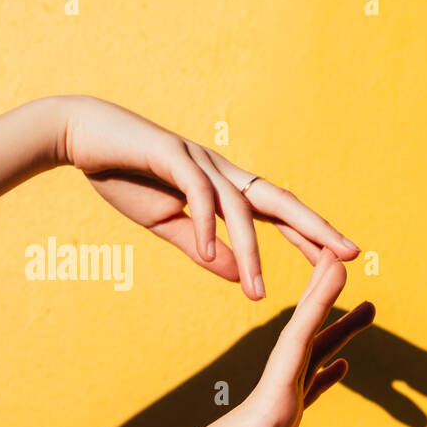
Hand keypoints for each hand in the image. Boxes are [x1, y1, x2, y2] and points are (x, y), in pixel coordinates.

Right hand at [54, 95, 357, 299]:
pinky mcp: (171, 153)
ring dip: (251, 252)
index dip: (309, 236)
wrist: (77, 134)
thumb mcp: (167, 225)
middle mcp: (222, 171)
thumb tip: (237, 275)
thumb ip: (202, 250)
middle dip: (315, 228)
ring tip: (257, 291)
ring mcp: (200, 159)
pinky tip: (213, 254)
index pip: (279, 215)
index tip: (340, 261)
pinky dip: (207, 225)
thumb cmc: (124, 176)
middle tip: (349, 254)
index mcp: (226, 187)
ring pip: (239, 207)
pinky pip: (198, 193)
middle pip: (280, 201)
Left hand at [140, 250, 373, 426]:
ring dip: (337, 333)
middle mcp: (270, 398)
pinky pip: (306, 392)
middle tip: (348, 262)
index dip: (318, 303)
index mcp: (265, 403)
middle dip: (328, 301)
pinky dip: (327, 374)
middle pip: (306, 339)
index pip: (296, 342)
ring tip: (366, 311)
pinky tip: (342, 366)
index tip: (336, 265)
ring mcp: (271, 412)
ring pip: (311, 361)